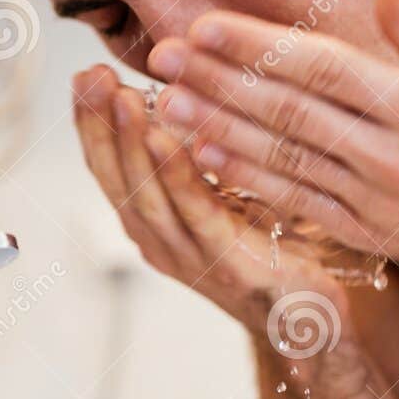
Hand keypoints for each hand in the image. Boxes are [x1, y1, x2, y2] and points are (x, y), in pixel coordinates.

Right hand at [71, 64, 346, 331]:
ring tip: (121, 97)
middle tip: (91, 76)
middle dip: (99, 124)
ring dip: (130, 142)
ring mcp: (190, 255)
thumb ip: (197, 161)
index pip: (109, 169)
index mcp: (154, 225)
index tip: (84, 76)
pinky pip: (195, 210)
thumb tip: (181, 94)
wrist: (313, 322)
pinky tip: (164, 136)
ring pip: (147, 194)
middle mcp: (160, 242)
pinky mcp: (228, 261)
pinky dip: (174, 173)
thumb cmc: (273, 253)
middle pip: (116, 179)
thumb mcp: (224, 198)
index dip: (91, 124)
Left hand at [144, 0, 398, 283]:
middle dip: (217, 82)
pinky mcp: (364, 234)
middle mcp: (391, 155)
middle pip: (288, 110)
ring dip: (217, 129)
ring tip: (165, 104)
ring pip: (280, 158)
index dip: (257, 46)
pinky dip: (245, 180)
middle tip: (161, 58)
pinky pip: (294, 203)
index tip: (204, 27)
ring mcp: (374, 199)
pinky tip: (202, 158)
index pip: (322, 67)